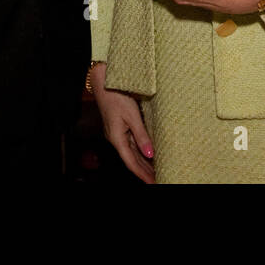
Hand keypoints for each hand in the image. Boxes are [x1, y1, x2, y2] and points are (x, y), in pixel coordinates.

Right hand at [89, 62, 155, 183]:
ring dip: (144, 163)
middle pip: (132, 160)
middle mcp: (116, 138)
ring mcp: (117, 133)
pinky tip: (148, 154)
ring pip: (132, 152)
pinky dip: (140, 151)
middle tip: (159, 179)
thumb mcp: (131, 115)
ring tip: (156, 171)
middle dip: (145, 172)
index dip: (143, 174)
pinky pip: (131, 143)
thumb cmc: (116, 95)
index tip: (153, 183)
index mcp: (117, 138)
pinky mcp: (120, 127)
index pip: (131, 162)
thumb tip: (150, 154)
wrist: (104, 81)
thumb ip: (141, 135)